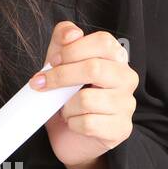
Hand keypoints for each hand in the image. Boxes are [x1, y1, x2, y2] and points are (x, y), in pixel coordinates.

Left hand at [30, 21, 138, 168]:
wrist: (70, 135)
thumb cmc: (67, 95)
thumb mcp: (59, 63)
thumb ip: (63, 40)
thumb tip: (72, 33)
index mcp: (115, 58)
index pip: (103, 42)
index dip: (73, 50)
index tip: (53, 61)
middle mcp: (126, 79)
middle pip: (94, 68)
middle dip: (61, 76)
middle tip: (41, 83)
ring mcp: (127, 105)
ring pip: (87, 99)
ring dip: (66, 105)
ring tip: (65, 107)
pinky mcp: (120, 129)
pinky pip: (88, 123)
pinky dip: (72, 123)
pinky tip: (74, 122)